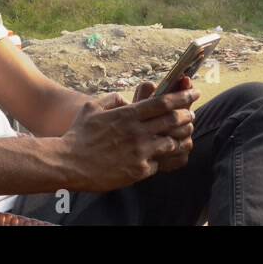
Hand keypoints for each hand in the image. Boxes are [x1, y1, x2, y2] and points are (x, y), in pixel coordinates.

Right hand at [60, 88, 194, 191]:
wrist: (68, 164)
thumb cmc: (78, 135)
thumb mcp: (91, 108)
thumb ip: (111, 100)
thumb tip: (123, 98)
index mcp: (127, 114)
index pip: (163, 102)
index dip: (182, 97)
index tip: (193, 93)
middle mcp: (137, 132)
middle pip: (174, 120)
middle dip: (188, 115)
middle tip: (191, 114)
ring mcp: (139, 152)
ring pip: (172, 142)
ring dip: (181, 136)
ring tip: (184, 134)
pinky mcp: (138, 170)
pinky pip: (159, 162)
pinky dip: (164, 157)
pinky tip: (165, 154)